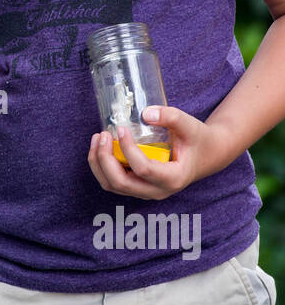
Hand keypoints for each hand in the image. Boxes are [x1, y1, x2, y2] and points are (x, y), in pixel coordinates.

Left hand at [88, 105, 231, 199]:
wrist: (206, 154)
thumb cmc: (198, 139)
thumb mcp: (189, 124)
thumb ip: (171, 116)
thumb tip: (145, 113)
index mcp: (173, 178)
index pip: (143, 169)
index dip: (128, 149)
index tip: (121, 129)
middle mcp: (158, 190)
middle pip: (121, 183)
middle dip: (105, 159)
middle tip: (102, 135)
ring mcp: (146, 191)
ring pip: (112, 186)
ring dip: (99, 164)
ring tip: (97, 139)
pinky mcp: (139, 187)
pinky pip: (114, 182)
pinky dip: (102, 167)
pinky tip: (101, 146)